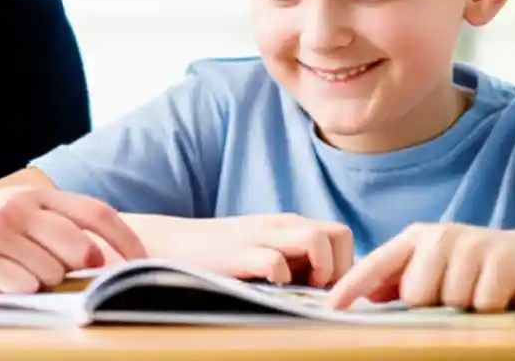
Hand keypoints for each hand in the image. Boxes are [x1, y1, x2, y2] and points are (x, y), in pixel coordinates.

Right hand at [0, 187, 145, 293]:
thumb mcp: (12, 212)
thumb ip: (52, 224)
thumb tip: (102, 256)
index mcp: (34, 194)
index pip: (96, 213)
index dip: (125, 239)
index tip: (143, 262)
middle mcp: (19, 207)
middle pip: (78, 248)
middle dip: (78, 269)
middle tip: (55, 272)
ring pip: (51, 272)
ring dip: (40, 281)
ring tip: (11, 270)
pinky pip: (22, 286)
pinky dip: (17, 290)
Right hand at [136, 213, 353, 287]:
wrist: (170, 242)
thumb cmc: (219, 255)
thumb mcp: (262, 248)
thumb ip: (291, 258)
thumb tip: (325, 286)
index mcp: (288, 225)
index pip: (340, 235)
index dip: (343, 265)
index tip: (325, 289)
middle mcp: (280, 225)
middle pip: (338, 234)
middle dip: (338, 267)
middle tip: (316, 290)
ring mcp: (260, 237)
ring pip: (316, 240)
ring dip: (319, 270)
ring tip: (299, 289)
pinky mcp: (239, 254)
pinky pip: (275, 262)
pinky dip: (281, 277)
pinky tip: (269, 288)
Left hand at [328, 222, 514, 311]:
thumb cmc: (471, 267)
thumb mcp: (433, 267)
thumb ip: (400, 281)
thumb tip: (369, 296)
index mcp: (417, 238)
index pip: (377, 263)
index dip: (353, 285)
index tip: (333, 306)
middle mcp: (441, 236)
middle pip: (416, 292)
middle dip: (433, 303)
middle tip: (453, 293)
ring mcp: (472, 245)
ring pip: (450, 299)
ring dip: (464, 306)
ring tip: (476, 292)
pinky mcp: (502, 261)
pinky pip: (482, 303)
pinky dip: (489, 306)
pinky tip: (497, 293)